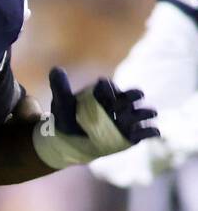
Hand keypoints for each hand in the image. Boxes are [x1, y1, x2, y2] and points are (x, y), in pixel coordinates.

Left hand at [34, 66, 158, 168]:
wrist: (70, 141)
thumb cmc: (67, 119)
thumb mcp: (61, 103)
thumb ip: (60, 87)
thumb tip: (55, 70)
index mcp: (102, 94)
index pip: (107, 88)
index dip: (106, 88)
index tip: (102, 89)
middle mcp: (117, 104)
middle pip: (128, 98)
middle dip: (132, 96)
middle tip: (135, 96)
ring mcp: (124, 120)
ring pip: (139, 113)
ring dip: (145, 112)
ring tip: (150, 113)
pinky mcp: (129, 136)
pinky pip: (143, 132)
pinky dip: (150, 131)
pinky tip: (155, 133)